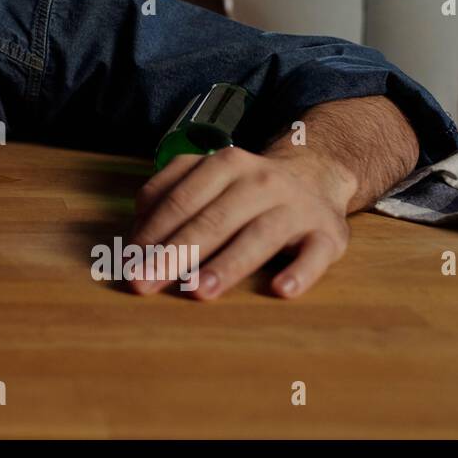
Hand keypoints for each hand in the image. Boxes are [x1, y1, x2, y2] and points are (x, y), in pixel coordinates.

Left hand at [127, 146, 354, 299]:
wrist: (316, 176)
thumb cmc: (244, 189)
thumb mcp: (206, 178)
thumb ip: (168, 196)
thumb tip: (136, 238)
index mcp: (224, 164)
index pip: (181, 200)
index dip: (152, 232)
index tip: (129, 262)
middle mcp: (260, 181)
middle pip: (213, 220)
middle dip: (175, 254)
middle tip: (146, 283)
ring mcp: (296, 207)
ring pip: (259, 236)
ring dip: (227, 265)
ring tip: (198, 292)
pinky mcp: (328, 233)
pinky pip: (315, 254)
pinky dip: (300, 272)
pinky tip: (280, 290)